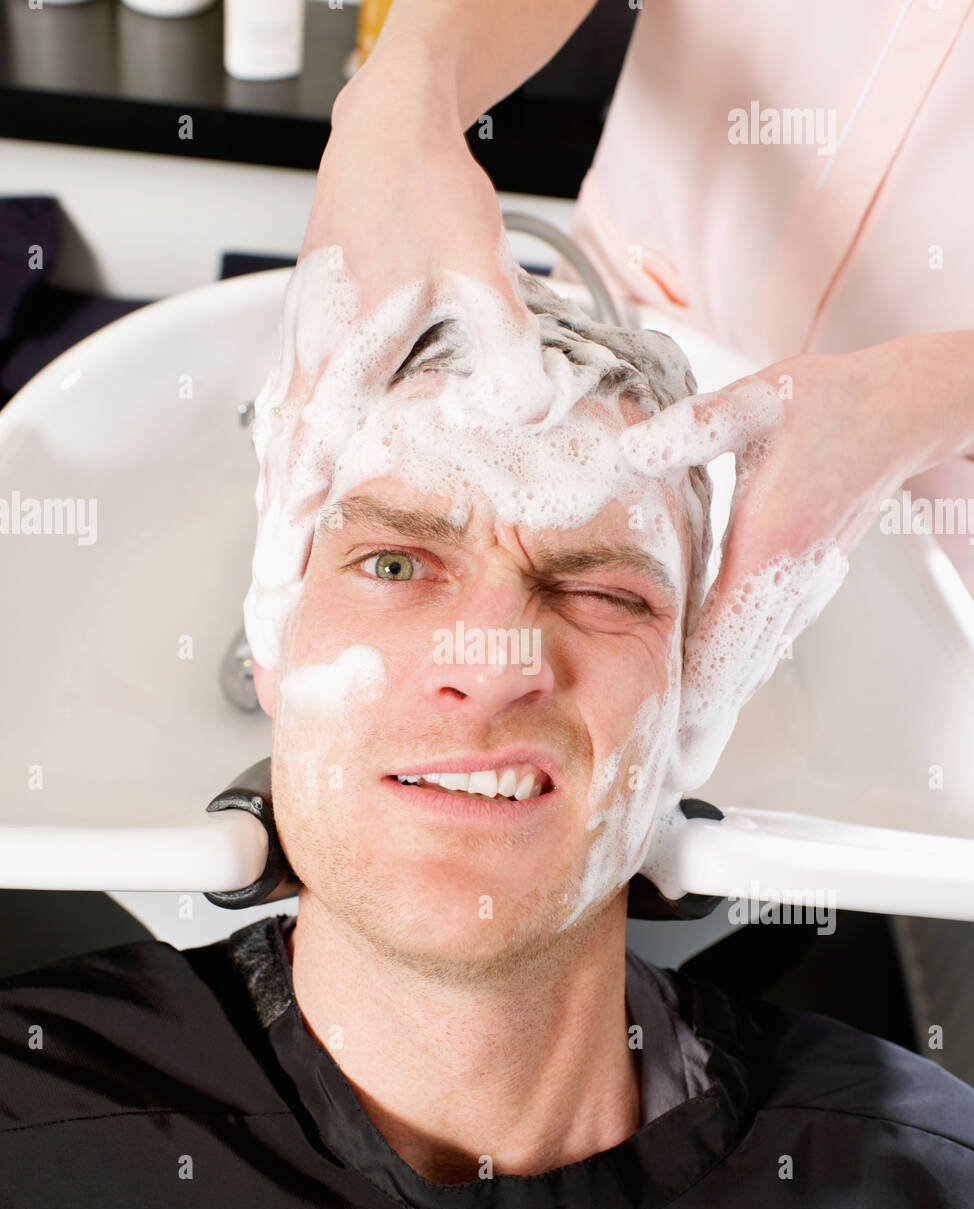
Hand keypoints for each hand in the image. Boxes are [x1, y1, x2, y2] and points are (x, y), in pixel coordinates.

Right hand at [247, 57, 549, 681]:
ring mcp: (302, 355)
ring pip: (278, 457)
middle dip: (272, 558)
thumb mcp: (480, 276)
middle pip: (277, 485)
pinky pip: (288, 422)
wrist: (390, 134)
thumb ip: (506, 356)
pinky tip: (296, 493)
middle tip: (269, 626)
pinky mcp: (311, 340)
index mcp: (337, 370)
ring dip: (277, 518)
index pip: (303, 486)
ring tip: (276, 580)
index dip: (288, 554)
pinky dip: (286, 469)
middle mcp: (307, 371)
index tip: (276, 611)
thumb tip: (527, 423)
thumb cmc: (425, 198)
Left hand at [619, 335, 973, 789]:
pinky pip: (770, 642)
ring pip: (756, 664)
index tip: (666, 738)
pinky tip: (722, 697)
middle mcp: (787, 581)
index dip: (692, 695)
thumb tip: (627, 451)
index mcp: (767, 549)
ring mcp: (801, 586)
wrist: (899, 411)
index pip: (722, 642)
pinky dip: (742, 676)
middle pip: (739, 673)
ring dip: (721, 707)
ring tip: (687, 754)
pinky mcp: (807, 580)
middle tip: (665, 773)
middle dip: (701, 724)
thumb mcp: (755, 402)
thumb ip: (691, 430)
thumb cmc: (830, 404)